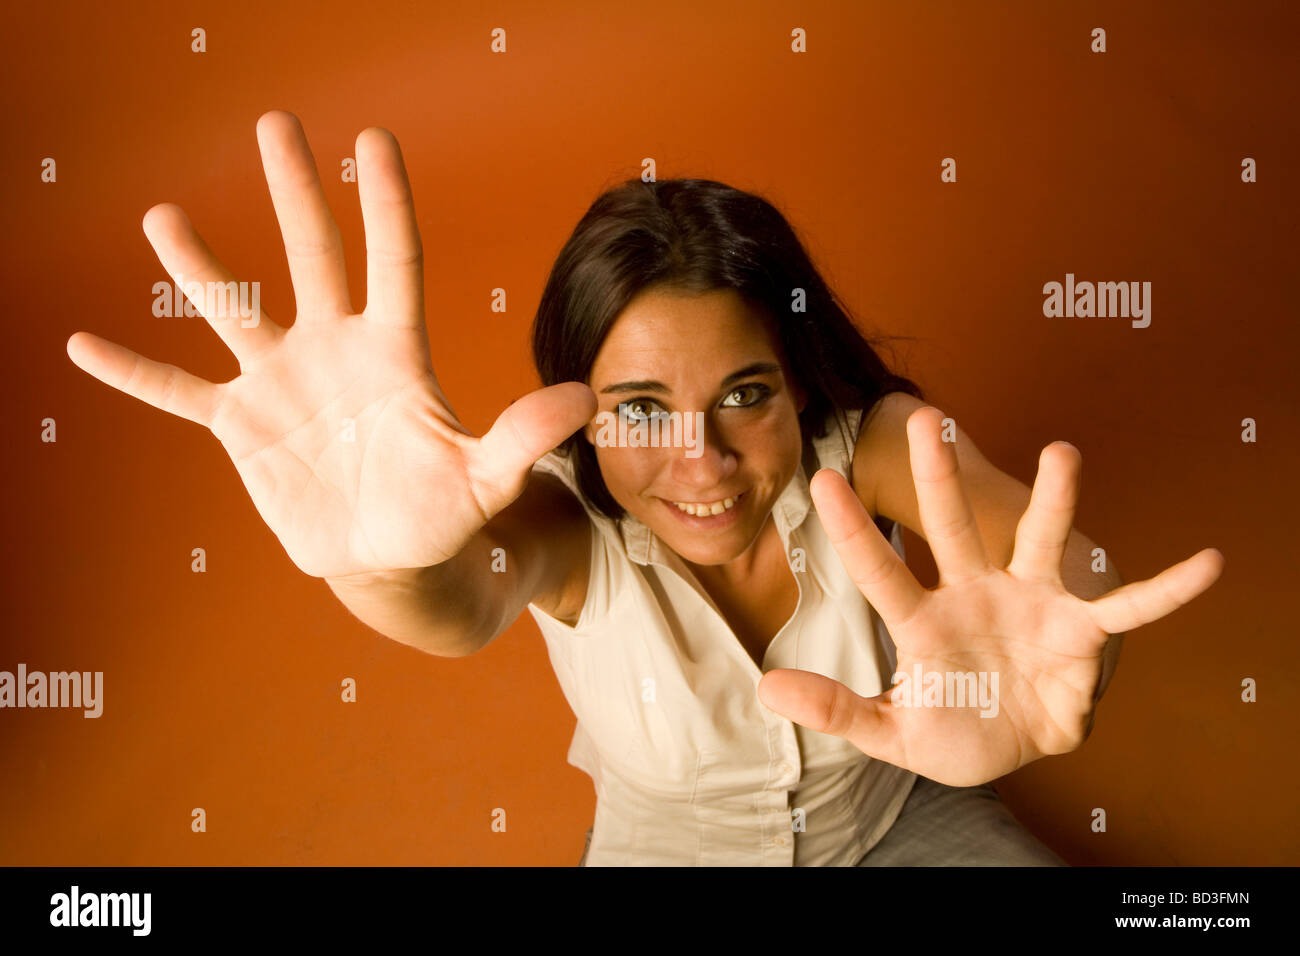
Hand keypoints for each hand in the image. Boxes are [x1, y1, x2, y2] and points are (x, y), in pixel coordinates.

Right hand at [66, 110, 594, 579]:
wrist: (387, 555)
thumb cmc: (439, 512)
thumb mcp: (484, 476)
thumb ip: (523, 437)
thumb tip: (586, 398)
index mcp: (395, 351)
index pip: (393, 261)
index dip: (385, 203)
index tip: (375, 138)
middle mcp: (334, 349)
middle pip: (313, 255)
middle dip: (294, 191)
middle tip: (276, 123)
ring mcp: (282, 383)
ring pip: (235, 310)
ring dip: (200, 267)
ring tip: (162, 216)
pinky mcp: (241, 426)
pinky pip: (178, 394)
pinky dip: (136, 374)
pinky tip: (84, 345)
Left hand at [756, 406, 1224, 785]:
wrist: (1009, 747)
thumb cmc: (950, 727)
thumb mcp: (890, 731)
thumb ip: (836, 709)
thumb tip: (767, 689)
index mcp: (922, 619)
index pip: (880, 568)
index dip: (853, 528)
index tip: (821, 478)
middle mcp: (974, 594)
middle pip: (952, 527)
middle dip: (939, 477)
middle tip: (926, 420)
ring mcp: (1029, 604)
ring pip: (1039, 542)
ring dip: (1052, 501)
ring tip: (1063, 453)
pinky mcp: (1079, 631)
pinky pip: (1126, 610)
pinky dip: (1164, 591)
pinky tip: (1207, 564)